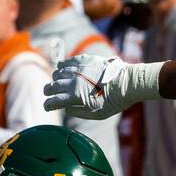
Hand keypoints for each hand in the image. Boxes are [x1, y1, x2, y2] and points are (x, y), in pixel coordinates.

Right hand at [44, 54, 160, 119]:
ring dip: (55, 79)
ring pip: (58, 72)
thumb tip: (66, 108)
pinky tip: (61, 67)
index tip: (47, 106)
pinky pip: (68, 61)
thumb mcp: (96, 114)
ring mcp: (78, 69)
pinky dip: (62, 65)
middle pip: (52, 85)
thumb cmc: (114, 101)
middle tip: (47, 93)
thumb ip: (78, 112)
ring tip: (56, 82)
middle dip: (48, 91)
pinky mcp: (85, 60)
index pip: (54, 101)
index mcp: (75, 96)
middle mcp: (73, 81)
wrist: (128, 82)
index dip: (48, 105)